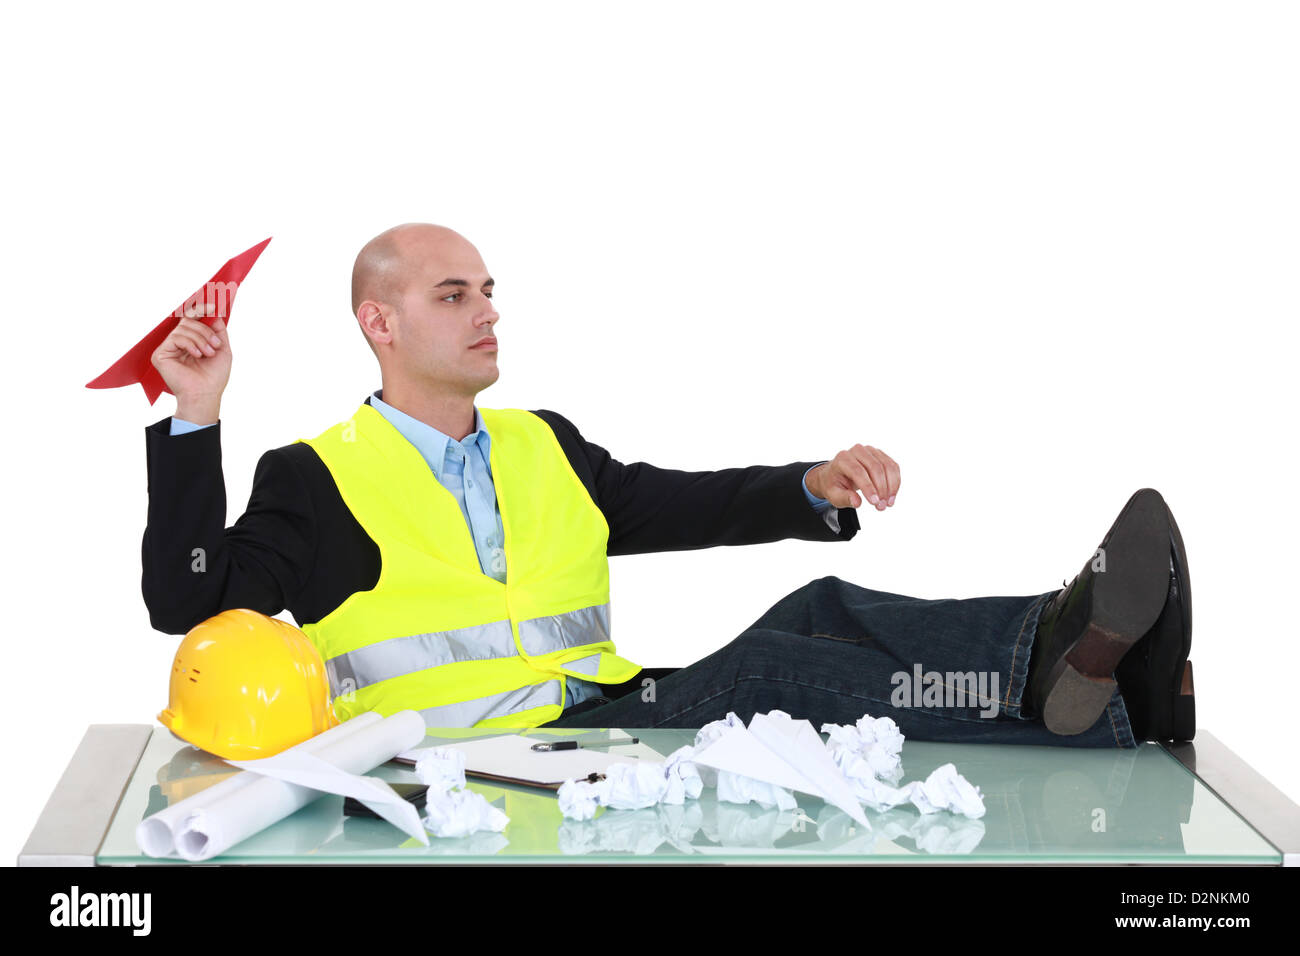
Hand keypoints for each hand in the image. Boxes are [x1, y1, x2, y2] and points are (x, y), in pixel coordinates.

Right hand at [151, 304, 230, 423]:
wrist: (206, 394)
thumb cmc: (214, 377)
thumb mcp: (223, 349)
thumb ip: (219, 331)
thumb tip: (215, 314)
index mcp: (191, 341)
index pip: (192, 319)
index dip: (201, 309)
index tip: (214, 306)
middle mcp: (178, 342)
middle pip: (189, 321)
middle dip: (205, 331)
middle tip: (215, 345)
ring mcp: (168, 348)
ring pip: (184, 328)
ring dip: (201, 339)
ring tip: (208, 353)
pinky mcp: (160, 354)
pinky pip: (176, 337)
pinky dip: (190, 344)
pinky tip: (196, 355)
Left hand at [807, 445, 900, 510]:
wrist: (837, 474)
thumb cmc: (835, 484)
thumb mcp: (834, 495)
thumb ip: (844, 498)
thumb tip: (857, 502)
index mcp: (842, 459)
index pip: (858, 471)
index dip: (868, 487)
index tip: (874, 502)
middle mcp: (857, 451)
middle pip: (875, 468)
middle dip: (881, 489)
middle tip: (881, 506)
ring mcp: (870, 451)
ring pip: (887, 467)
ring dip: (891, 486)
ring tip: (887, 503)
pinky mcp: (880, 455)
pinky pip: (893, 467)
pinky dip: (895, 482)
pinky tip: (891, 495)